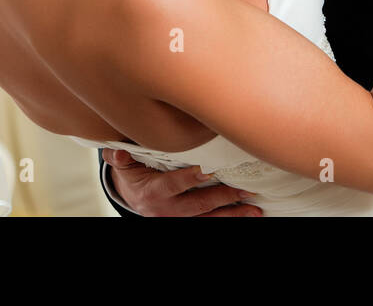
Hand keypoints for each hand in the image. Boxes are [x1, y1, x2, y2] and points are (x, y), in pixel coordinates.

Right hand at [103, 148, 262, 216]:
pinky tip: (248, 215)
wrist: (133, 199)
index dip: (190, 178)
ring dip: (233, 214)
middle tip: (245, 190)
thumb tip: (117, 150)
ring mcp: (180, 219)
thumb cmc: (133, 176)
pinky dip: (230, 219)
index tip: (208, 170)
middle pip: (199, 205)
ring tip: (255, 209)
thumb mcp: (124, 167)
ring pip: (209, 218)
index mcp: (154, 193)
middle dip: (223, 198)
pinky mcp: (189, 222)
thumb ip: (121, 158)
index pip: (174, 185)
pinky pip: (211, 223)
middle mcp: (169, 210)